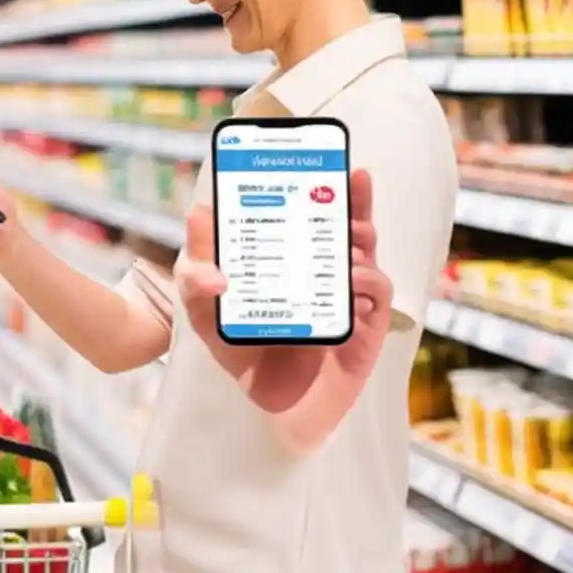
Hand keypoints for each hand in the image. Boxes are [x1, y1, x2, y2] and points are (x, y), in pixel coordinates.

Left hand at [176, 169, 392, 347]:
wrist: (262, 411)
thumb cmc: (242, 354)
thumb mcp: (206, 310)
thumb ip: (195, 269)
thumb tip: (197, 215)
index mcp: (296, 263)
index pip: (317, 218)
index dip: (329, 188)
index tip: (329, 161)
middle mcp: (327, 277)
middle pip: (352, 229)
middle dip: (354, 201)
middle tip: (349, 180)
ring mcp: (350, 303)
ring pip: (368, 257)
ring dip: (360, 239)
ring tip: (347, 232)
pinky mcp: (364, 332)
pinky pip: (377, 298)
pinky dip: (367, 283)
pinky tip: (350, 281)